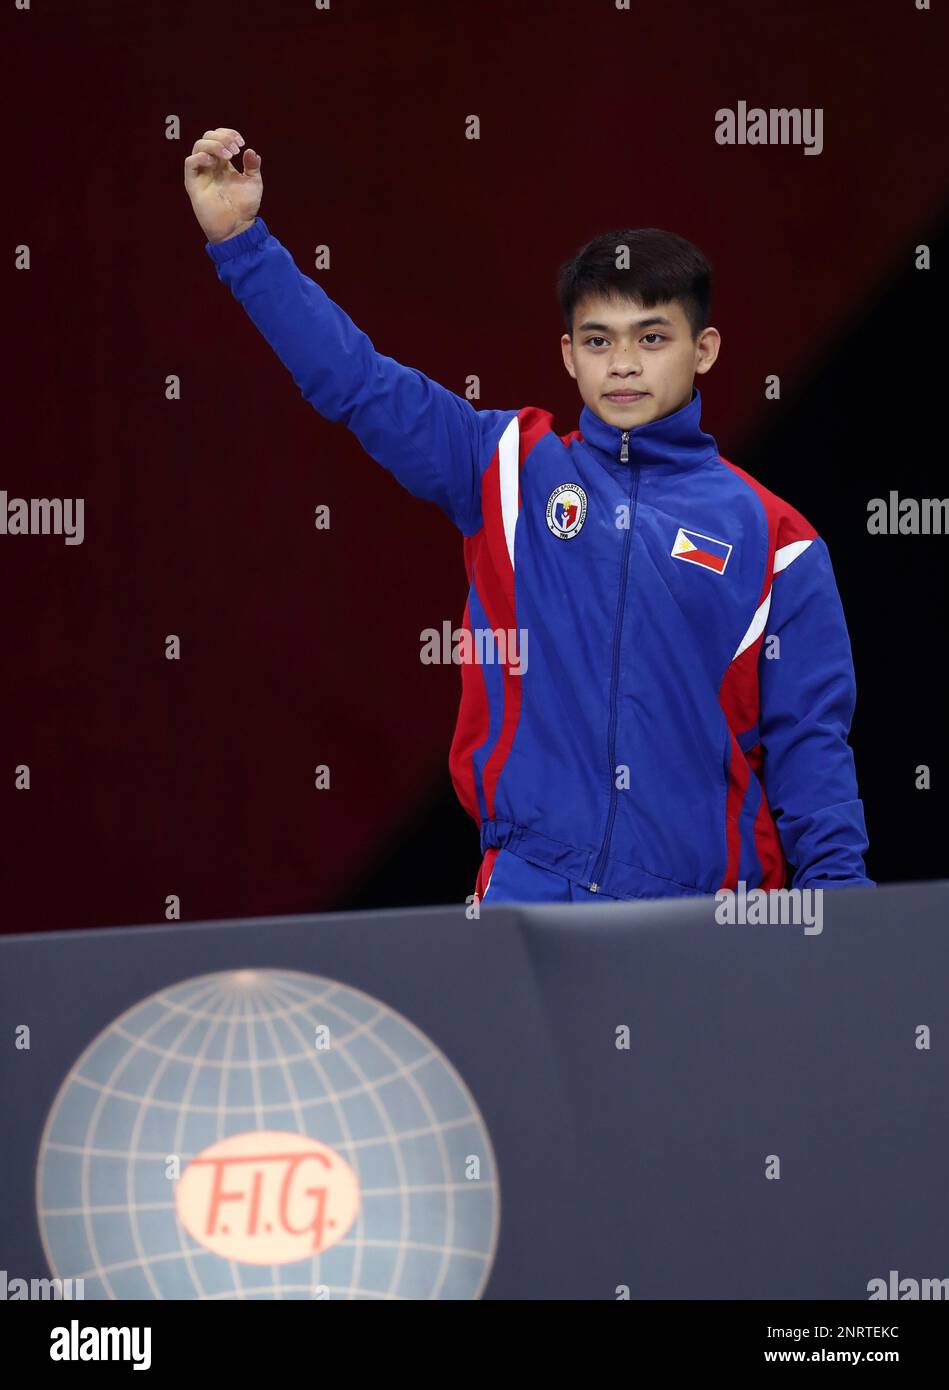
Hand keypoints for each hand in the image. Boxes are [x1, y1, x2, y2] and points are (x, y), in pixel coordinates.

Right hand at [184, 127, 262, 243]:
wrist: (237, 228)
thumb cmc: (245, 207)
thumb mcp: (254, 183)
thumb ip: (253, 166)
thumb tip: (250, 150)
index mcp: (223, 163)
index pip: (219, 138)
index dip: (229, 134)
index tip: (241, 142)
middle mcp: (210, 165)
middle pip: (207, 137)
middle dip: (222, 138)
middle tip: (235, 149)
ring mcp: (201, 173)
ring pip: (198, 146)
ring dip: (214, 145)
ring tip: (228, 155)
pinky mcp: (193, 184)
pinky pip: (190, 163)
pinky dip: (200, 157)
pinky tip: (214, 162)